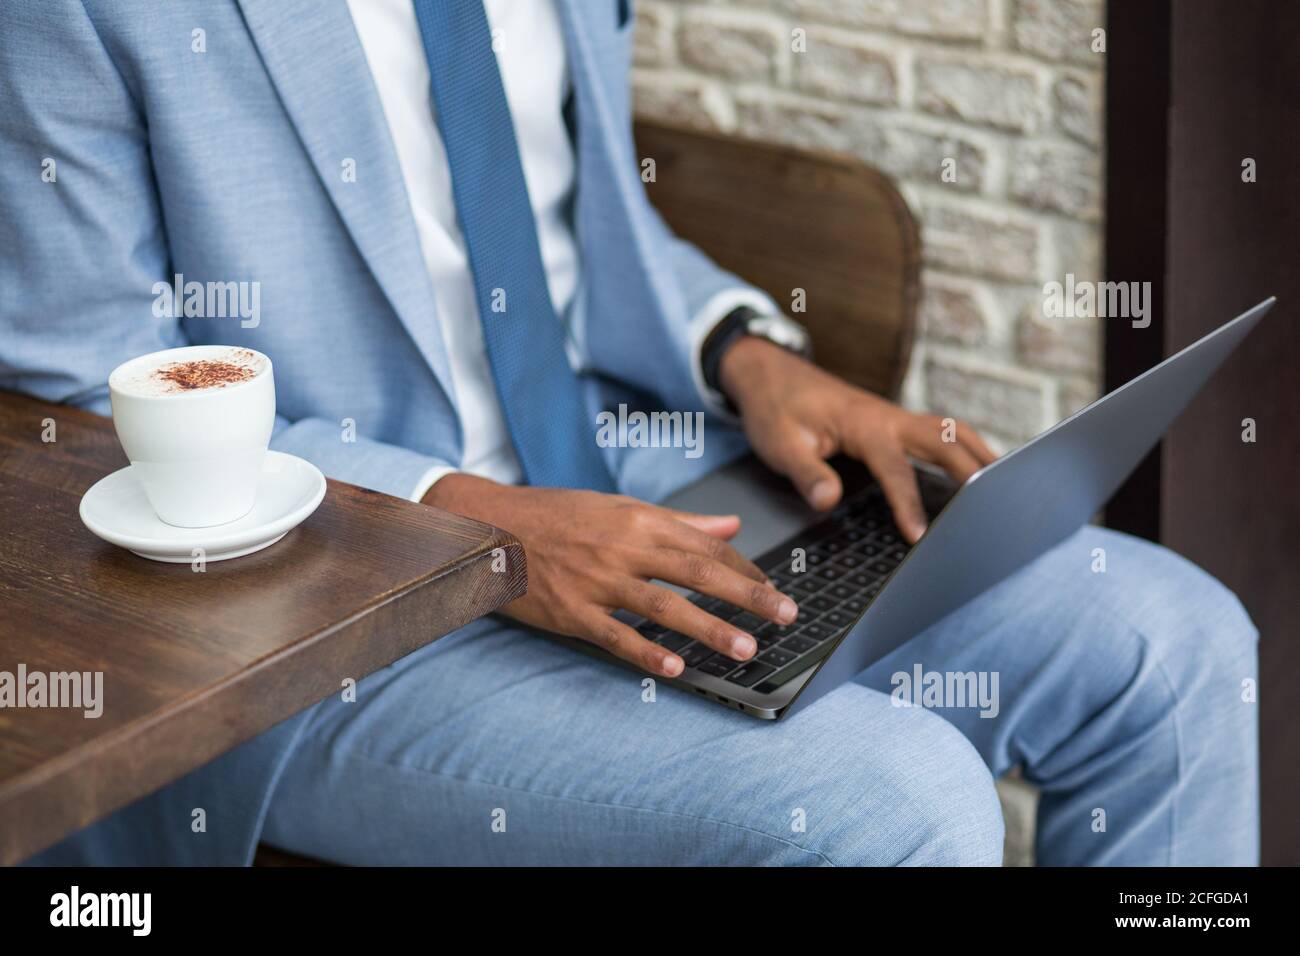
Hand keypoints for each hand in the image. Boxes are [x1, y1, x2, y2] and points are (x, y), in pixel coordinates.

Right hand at [423, 475, 798, 677]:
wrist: (488, 525)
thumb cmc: (555, 515)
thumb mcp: (618, 507)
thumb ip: (678, 521)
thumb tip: (730, 524)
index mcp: (638, 519)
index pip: (706, 544)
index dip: (745, 567)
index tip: (772, 587)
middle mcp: (623, 547)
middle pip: (698, 572)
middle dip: (748, 595)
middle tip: (785, 614)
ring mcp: (597, 581)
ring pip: (664, 606)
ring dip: (709, 628)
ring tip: (745, 648)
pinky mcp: (572, 612)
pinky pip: (616, 636)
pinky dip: (646, 652)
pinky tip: (676, 668)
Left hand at [719, 336, 996, 542]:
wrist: (770, 373)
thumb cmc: (775, 408)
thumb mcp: (778, 443)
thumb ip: (805, 472)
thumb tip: (828, 500)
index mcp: (864, 424)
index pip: (896, 469)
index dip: (910, 503)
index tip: (921, 536)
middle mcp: (890, 417)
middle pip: (946, 442)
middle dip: (974, 472)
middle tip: (999, 507)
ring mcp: (896, 419)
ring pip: (952, 433)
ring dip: (981, 456)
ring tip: (1009, 488)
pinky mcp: (895, 424)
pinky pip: (941, 434)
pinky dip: (967, 450)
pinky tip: (980, 471)